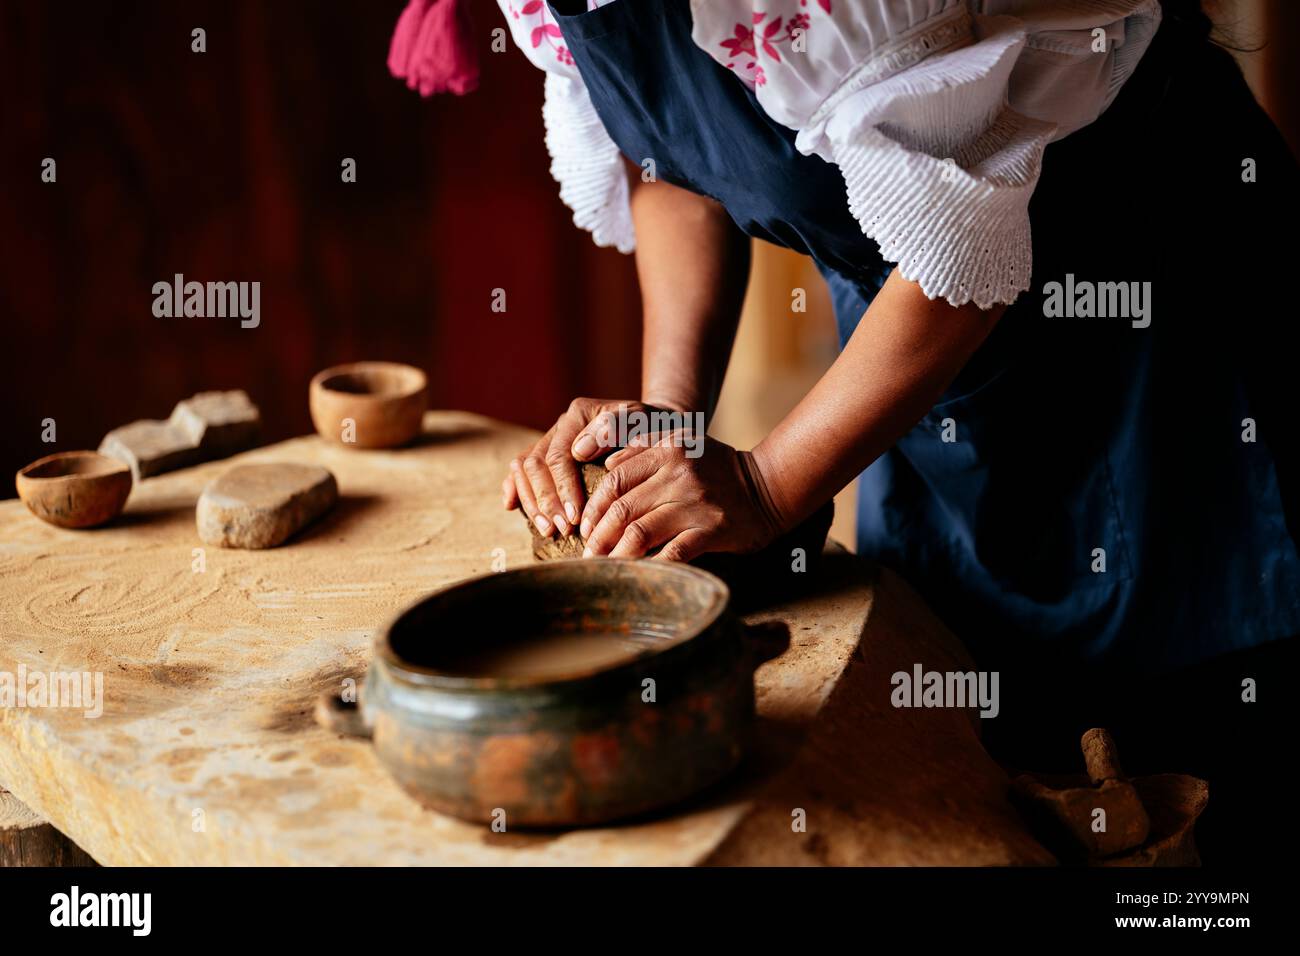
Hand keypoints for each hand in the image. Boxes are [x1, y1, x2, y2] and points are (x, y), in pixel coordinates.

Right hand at [502, 398, 682, 536]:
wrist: (656, 430)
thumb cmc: (652, 430)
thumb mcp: (643, 423)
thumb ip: (616, 427)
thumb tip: (579, 450)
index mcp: (579, 414)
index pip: (558, 455)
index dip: (562, 488)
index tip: (575, 516)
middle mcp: (560, 427)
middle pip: (535, 465)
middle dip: (546, 501)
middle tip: (562, 530)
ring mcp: (551, 441)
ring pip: (523, 470)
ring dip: (532, 503)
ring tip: (548, 530)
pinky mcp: (548, 457)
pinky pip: (520, 471)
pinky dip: (514, 488)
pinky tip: (512, 508)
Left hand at [580, 436, 784, 561]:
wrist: (767, 487)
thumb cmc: (718, 468)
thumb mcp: (682, 443)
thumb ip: (642, 447)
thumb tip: (606, 464)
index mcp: (667, 450)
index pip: (615, 480)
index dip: (594, 507)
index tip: (585, 527)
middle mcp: (679, 474)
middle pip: (622, 509)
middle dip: (598, 536)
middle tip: (588, 554)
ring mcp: (695, 504)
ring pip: (639, 533)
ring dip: (617, 555)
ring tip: (605, 568)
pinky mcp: (712, 531)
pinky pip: (673, 553)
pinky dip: (652, 566)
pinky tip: (639, 575)